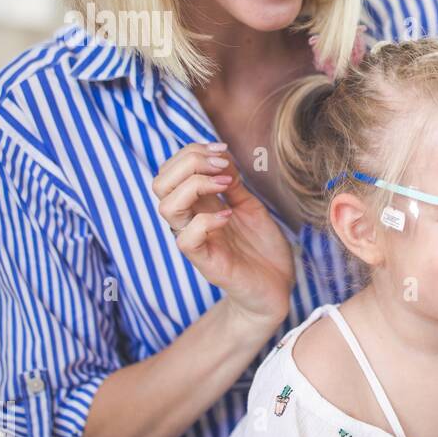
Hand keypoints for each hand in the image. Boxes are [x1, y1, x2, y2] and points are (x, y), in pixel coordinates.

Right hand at [152, 141, 293, 325]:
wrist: (277, 285)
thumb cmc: (262, 246)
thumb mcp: (248, 204)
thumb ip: (231, 182)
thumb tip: (220, 155)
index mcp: (196, 204)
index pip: (170, 170)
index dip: (191, 152)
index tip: (223, 150)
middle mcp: (190, 220)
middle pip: (160, 183)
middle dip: (189, 163)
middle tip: (222, 166)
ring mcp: (196, 241)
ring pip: (166, 208)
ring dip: (195, 186)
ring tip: (226, 186)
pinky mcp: (206, 263)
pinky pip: (186, 240)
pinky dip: (206, 221)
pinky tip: (229, 216)